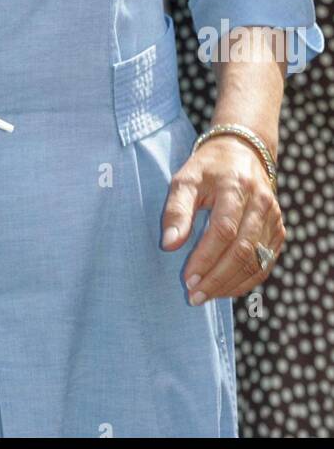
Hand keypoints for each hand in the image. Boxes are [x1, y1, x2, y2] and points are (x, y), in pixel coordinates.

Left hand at [161, 135, 284, 301]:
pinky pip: (265, 264)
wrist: (242, 152)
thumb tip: (169, 245)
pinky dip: (245, 281)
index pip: (224, 230)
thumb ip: (176, 210)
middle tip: (194, 295)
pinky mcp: (278, 231)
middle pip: (243, 250)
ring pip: (257, 262)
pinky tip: (225, 288)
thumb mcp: (185, 179)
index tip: (187, 278)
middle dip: (217, 278)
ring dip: (230, 284)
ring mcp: (273, 218)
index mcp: (236, 186)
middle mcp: (261, 203)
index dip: (205, 258)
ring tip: (205, 296)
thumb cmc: (208, 168)